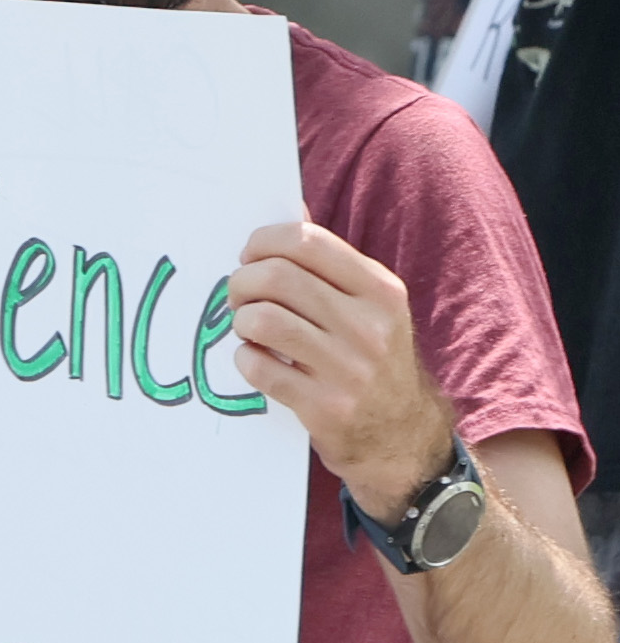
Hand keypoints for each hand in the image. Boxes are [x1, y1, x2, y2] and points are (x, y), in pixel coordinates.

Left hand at [223, 221, 461, 515]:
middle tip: (238, 297)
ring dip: (241, 322)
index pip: (306, 242)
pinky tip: (256, 361)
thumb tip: (289, 207)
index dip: (262, 243)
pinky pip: (258, 368)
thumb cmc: (371, 357)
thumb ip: (328, 261)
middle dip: (241, 283)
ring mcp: (348, 367)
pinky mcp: (324, 405)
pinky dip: (245, 360)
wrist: (403, 435)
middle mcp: (370, 325)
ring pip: (262, 321)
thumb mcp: (368, 304)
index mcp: (379, 289)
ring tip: (249, 329)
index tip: (248, 257)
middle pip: (276, 278)